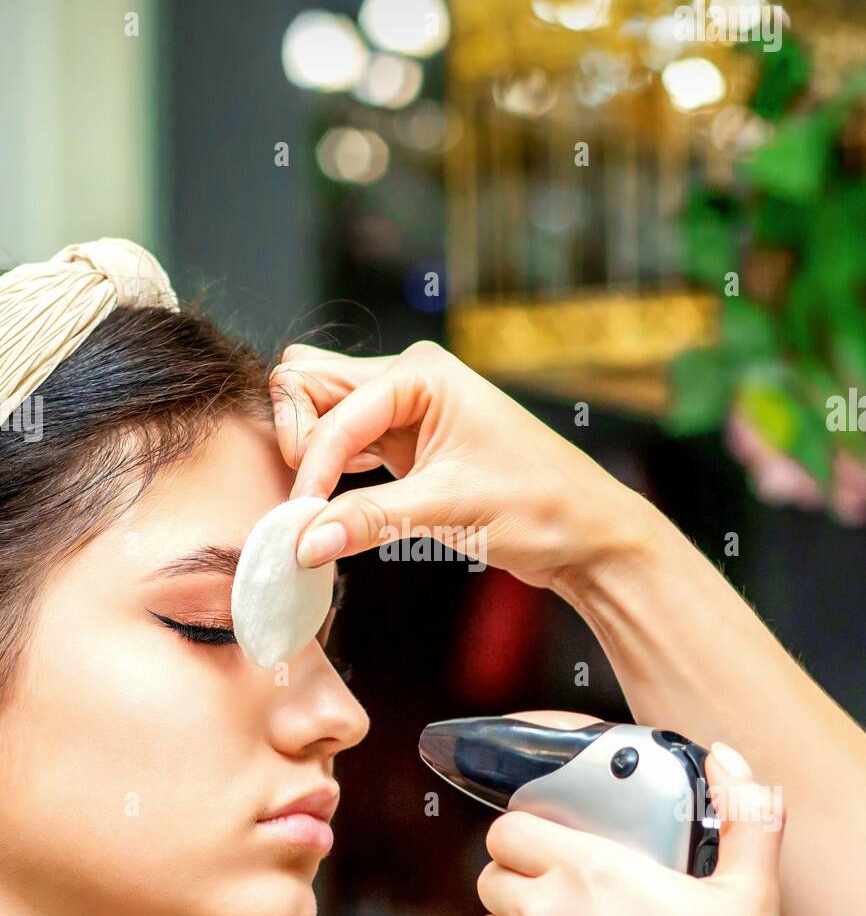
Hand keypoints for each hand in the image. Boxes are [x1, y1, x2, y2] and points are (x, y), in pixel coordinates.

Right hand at [268, 340, 647, 590]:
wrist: (587, 533)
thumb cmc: (540, 507)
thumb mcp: (449, 510)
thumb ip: (368, 520)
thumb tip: (302, 542)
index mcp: (423, 373)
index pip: (331, 407)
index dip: (312, 464)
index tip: (305, 520)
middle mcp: (409, 379)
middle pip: (309, 383)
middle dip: (297, 439)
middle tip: (308, 498)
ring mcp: (405, 408)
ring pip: (320, 408)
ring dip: (309, 454)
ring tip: (320, 507)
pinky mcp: (404, 442)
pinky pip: (342, 440)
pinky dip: (328, 468)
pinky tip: (339, 504)